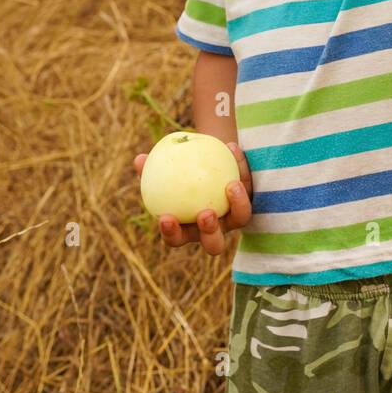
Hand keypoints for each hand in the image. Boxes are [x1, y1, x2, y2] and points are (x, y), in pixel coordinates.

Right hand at [132, 140, 253, 256]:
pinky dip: (241, 166)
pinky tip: (231, 148)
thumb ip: (153, 167)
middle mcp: (214, 229)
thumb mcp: (166, 168)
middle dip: (210, 233)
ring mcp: (235, 216)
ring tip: (230, 185)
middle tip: (205, 213)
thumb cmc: (180, 170)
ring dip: (237, 206)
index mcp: (189, 228)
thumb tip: (140, 159)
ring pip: (240, 219)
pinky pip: (249, 185)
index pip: (177, 238)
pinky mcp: (251, 197)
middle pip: (214, 244)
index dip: (171, 233)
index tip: (165, 217)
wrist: (209, 162)